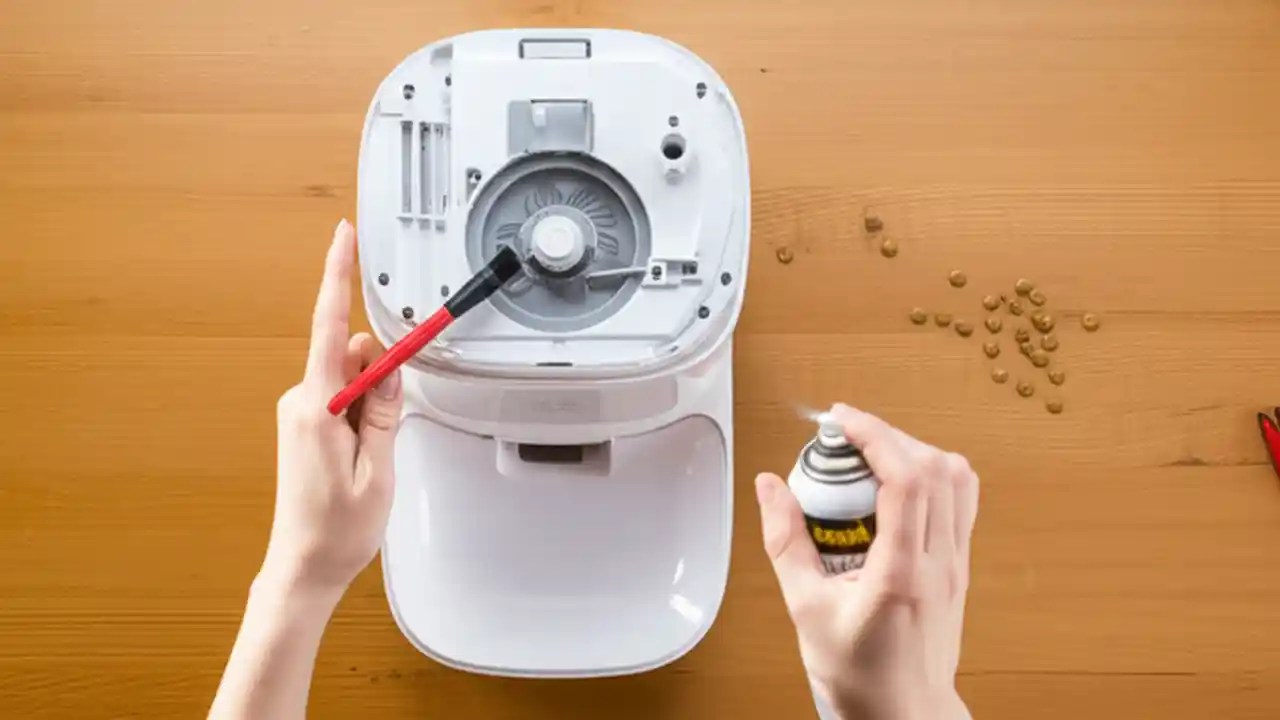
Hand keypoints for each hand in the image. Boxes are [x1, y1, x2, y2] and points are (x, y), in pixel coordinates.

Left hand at [263, 218, 403, 593]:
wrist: (304, 567)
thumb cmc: (337, 529)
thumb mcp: (379, 469)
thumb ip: (385, 411)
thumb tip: (389, 365)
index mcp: (315, 408)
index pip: (331, 327)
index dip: (338, 276)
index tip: (344, 237)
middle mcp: (301, 401)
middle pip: (354, 355)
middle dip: (381, 379)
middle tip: (386, 433)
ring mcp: (301, 410)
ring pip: (353, 379)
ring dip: (374, 406)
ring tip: (371, 457)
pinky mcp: (305, 422)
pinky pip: (344, 398)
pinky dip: (364, 415)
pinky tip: (363, 454)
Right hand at [756, 404, 978, 719]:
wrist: (905, 714)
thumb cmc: (859, 675)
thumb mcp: (805, 608)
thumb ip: (785, 541)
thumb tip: (770, 485)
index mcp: (901, 573)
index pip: (906, 479)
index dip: (876, 435)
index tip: (842, 418)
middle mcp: (940, 563)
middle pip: (936, 467)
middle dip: (888, 435)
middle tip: (846, 435)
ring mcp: (958, 564)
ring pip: (958, 478)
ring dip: (915, 450)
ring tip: (872, 455)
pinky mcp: (962, 566)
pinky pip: (961, 499)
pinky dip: (932, 474)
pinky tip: (897, 484)